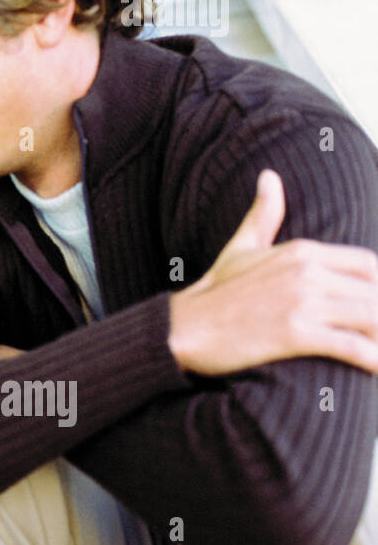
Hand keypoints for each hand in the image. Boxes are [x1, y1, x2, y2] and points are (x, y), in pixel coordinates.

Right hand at [169, 169, 377, 376]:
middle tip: (376, 332)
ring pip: (372, 317)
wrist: (185, 327)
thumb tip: (269, 176)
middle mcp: (306, 272)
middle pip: (375, 293)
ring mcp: (301, 302)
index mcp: (301, 251)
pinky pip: (352, 346)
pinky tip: (374, 368)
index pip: (368, 265)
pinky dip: (371, 359)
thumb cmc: (215, 292)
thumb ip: (264, 214)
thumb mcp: (241, 247)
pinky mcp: (295, 333)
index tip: (372, 305)